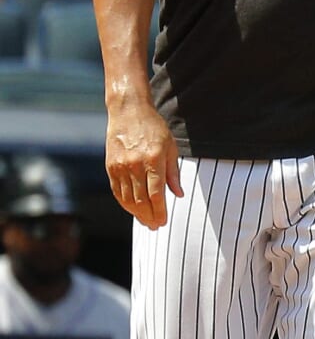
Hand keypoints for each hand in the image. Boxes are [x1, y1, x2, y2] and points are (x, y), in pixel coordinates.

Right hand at [105, 102, 182, 229]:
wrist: (128, 112)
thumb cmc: (154, 128)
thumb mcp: (170, 146)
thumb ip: (173, 172)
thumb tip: (178, 194)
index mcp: (153, 159)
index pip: (156, 194)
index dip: (160, 211)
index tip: (163, 221)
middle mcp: (135, 165)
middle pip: (141, 200)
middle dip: (149, 216)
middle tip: (155, 226)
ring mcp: (120, 167)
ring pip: (128, 198)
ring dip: (137, 213)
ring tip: (146, 221)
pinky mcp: (110, 167)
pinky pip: (117, 191)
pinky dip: (125, 203)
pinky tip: (133, 209)